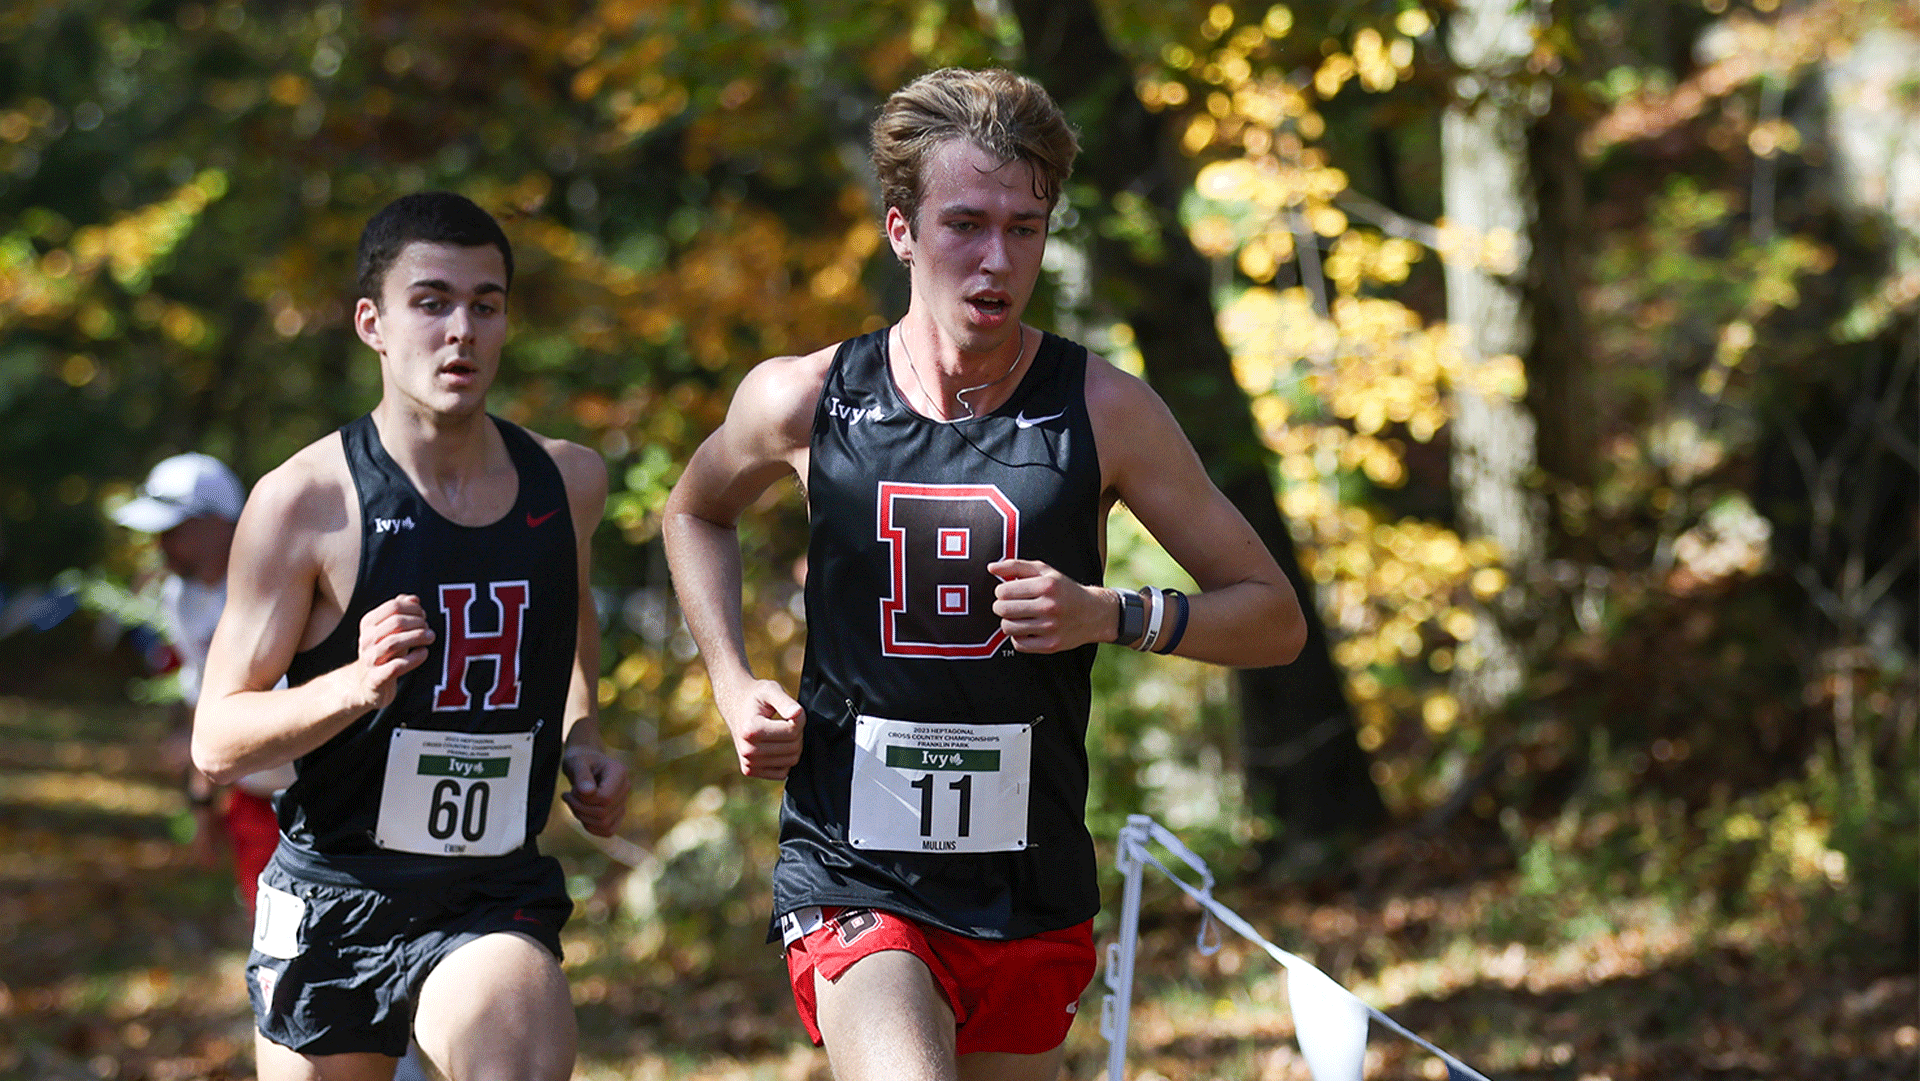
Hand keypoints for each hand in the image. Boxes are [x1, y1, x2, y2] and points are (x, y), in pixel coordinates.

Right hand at [348, 594, 434, 710]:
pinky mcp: (375, 679)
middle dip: (418, 623)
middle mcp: (366, 640)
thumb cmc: (385, 654)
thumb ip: (401, 613)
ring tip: (430, 638)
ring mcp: (369, 660)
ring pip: (393, 643)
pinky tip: (423, 653)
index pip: (393, 606)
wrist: (365, 686)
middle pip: (395, 623)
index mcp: (368, 624)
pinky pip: (395, 666)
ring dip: (417, 638)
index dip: (413, 608)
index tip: (423, 615)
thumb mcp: (391, 632)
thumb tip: (413, 598)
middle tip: (428, 629)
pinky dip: (414, 659)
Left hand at [561, 745, 630, 836]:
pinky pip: (607, 831)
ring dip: (582, 817)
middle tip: (568, 795)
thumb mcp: (576, 762)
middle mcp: (625, 788)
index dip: (585, 800)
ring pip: (604, 824)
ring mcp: (623, 802)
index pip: (605, 798)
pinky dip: (591, 826)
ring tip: (573, 802)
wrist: (585, 762)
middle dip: (580, 808)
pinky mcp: (618, 814)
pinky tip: (581, 813)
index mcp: (619, 772)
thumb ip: (581, 775)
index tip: (572, 790)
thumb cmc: (580, 760)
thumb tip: (587, 792)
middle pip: (604, 813)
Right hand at [718, 678, 804, 779]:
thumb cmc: (755, 697)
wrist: (735, 706)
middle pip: (793, 748)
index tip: (794, 711)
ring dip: (793, 745)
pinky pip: (783, 772)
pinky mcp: (750, 771)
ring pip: (791, 761)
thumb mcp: (770, 689)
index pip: (792, 732)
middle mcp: (747, 750)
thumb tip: (797, 714)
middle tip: (788, 720)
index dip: (800, 718)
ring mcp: (748, 763)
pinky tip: (778, 744)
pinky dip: (785, 759)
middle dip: (797, 733)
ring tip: (782, 731)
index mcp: (750, 730)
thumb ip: (785, 701)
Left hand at [989, 559, 1113, 652]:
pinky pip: (1018, 644)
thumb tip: (991, 567)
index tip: (1008, 592)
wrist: (1093, 613)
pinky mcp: (1050, 645)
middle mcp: (1049, 606)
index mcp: (1047, 585)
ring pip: (1007, 627)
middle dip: (1000, 606)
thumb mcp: (1044, 571)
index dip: (1001, 591)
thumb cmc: (1064, 590)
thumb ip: (1016, 566)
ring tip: (1018, 617)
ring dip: (1008, 622)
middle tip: (1009, 605)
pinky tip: (1026, 629)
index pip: (1003, 591)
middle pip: (1002, 609)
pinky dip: (1018, 637)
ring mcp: (1050, 627)